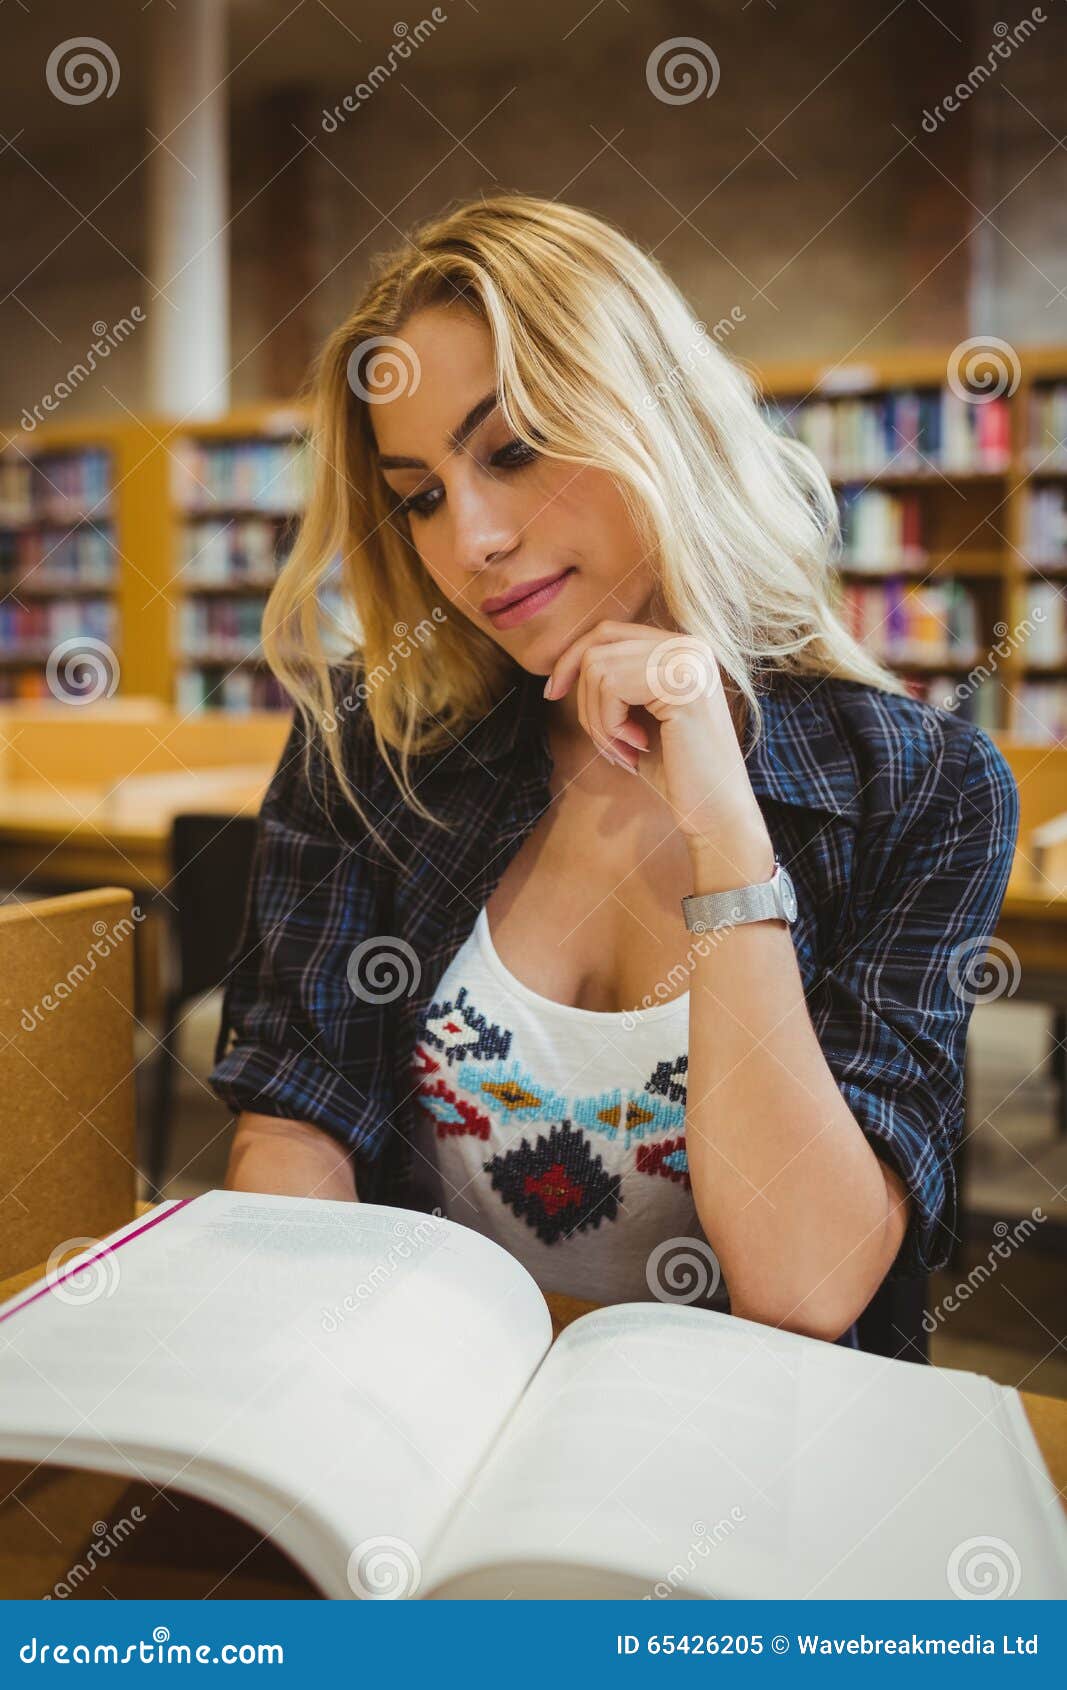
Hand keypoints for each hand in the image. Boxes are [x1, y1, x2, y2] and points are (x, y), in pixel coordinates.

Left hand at [542, 620, 771, 862]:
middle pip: (597, 649)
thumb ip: (612, 680)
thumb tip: (561, 664)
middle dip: (587, 704)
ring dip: (600, 723)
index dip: (571, 659)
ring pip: (598, 670)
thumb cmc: (674, 769)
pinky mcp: (683, 682)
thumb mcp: (636, 715)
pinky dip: (610, 727)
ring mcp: (688, 659)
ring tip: (626, 751)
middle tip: (610, 746)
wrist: (716, 810)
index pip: (607, 631)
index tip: (552, 694)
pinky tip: (638, 749)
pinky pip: (610, 688)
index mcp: (681, 647)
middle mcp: (689, 644)